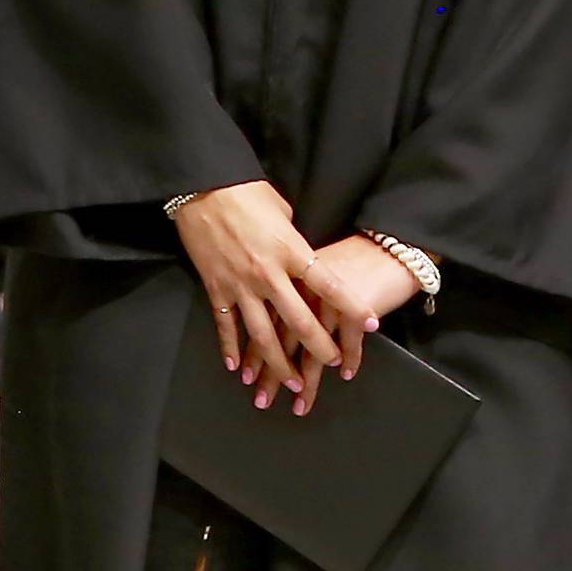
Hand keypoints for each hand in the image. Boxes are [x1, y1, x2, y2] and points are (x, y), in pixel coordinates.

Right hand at [173, 183, 372, 389]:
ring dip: (277, 363)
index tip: (370, 322)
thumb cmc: (244, 191)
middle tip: (331, 363)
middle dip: (318, 347)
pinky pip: (226, 326)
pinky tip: (237, 368)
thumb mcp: (281, 208)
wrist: (201, 187)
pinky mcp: (216, 289)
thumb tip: (299, 251)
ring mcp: (240, 285)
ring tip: (290, 383)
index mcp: (290, 250)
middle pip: (299, 320)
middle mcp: (268, 273)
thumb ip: (293, 237)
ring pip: (263, 335)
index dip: (351, 305)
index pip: (328, 284)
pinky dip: (231, 348)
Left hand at [250, 234, 418, 417]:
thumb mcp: (310, 255)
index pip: (263, 319)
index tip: (244, 373)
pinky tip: (346, 374)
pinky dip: (350, 360)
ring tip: (300, 404)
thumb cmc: (347, 247)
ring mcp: (329, 301)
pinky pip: (350, 343)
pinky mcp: (355, 309)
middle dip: (271, 374)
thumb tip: (275, 295)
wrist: (387, 243)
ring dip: (305, 382)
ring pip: (310, 351)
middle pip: (281, 340)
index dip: (253, 350)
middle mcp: (303, 291)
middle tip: (262, 398)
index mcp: (287, 276)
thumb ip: (291, 275)